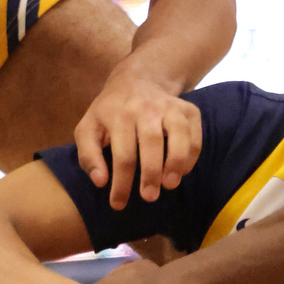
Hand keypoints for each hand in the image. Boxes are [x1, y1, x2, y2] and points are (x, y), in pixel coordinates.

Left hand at [74, 66, 202, 208]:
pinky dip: (191, 155)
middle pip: (151, 142)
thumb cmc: (110, 112)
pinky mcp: (188, 109)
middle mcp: (145, 107)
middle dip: (151, 173)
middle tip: (149, 197)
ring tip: (170, 184)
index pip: (122, 153)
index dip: (121, 183)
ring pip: (179, 133)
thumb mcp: (88, 128)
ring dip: (176, 162)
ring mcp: (170, 106)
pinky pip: (195, 133)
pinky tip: (182, 171)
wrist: (138, 79)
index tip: (118, 204)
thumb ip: (88, 155)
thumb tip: (101, 181)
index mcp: (117, 114)